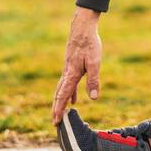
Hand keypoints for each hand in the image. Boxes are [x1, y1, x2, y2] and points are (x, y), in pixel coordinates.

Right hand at [52, 7, 101, 124]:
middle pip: (59, 94)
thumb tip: (94, 98)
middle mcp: (67, 73)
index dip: (59, 109)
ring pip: (62, 89)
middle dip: (56, 109)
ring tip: (61, 114)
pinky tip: (73, 99)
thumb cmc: (90, 44)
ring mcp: (68, 69)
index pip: (63, 95)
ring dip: (61, 102)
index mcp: (72, 74)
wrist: (82, 28)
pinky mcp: (71, 65)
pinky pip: (67, 83)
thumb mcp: (95, 62)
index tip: (56, 121)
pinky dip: (68, 93)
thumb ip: (94, 80)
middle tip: (55, 123)